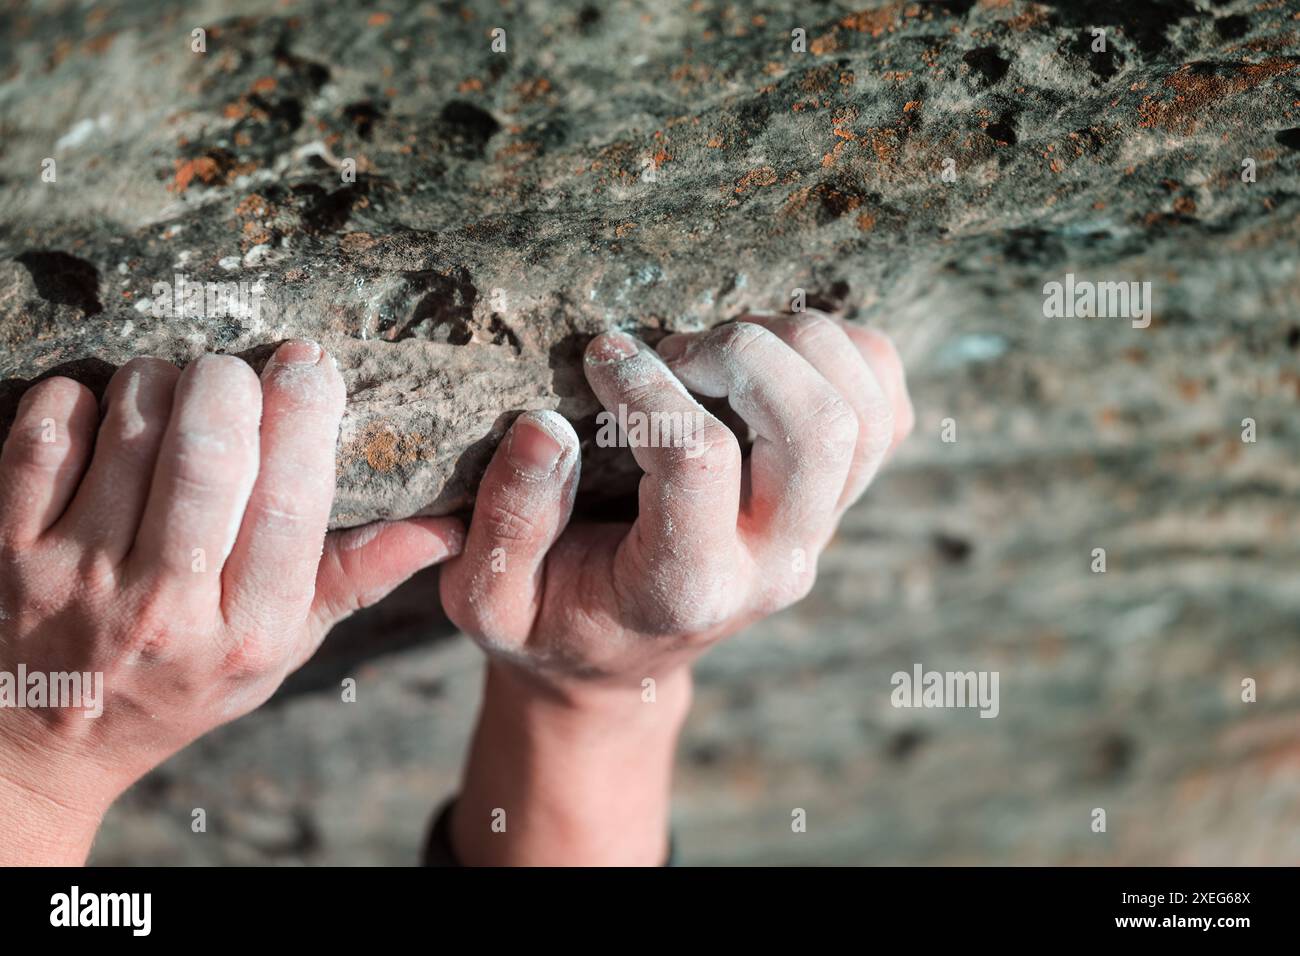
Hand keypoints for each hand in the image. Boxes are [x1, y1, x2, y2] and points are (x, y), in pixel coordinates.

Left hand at [0, 341, 462, 863]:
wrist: (42, 740)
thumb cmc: (180, 681)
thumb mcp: (280, 647)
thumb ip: (355, 578)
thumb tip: (446, 525)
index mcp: (247, 629)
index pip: (291, 504)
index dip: (305, 417)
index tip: (311, 363)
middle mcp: (164, 608)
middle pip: (210, 457)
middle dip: (231, 383)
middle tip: (237, 370)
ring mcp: (78, 579)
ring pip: (133, 432)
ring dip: (161, 381)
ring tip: (175, 386)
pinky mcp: (10, 552)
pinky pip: (48, 437)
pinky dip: (81, 401)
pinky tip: (104, 412)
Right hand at [440, 314, 911, 863]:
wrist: (623, 663)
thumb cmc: (551, 621)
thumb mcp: (492, 600)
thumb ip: (507, 524)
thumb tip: (544, 429)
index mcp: (684, 588)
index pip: (698, 460)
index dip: (646, 388)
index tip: (600, 357)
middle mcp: (773, 561)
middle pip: (817, 428)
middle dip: (743, 352)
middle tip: (673, 347)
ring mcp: (819, 530)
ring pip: (865, 411)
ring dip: (798, 346)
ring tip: (719, 347)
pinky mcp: (840, 499)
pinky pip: (889, 407)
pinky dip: (846, 357)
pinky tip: (772, 357)